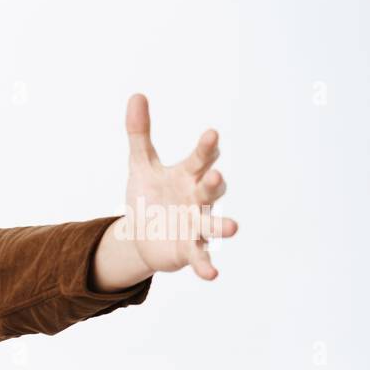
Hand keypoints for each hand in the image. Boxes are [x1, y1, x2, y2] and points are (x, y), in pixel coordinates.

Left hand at [116, 93, 238, 280]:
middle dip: (214, 182)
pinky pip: (200, 257)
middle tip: (213, 176)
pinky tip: (211, 274)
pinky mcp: (189, 249)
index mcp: (188, 175)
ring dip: (222, 226)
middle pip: (211, 189)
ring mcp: (195, 225)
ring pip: (212, 225)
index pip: (200, 158)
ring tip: (233, 229)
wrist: (142, 235)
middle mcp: (197, 199)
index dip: (206, 147)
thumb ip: (139, 133)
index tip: (211, 134)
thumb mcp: (140, 164)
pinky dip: (206, 265)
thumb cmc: (149, 195)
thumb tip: (136, 95)